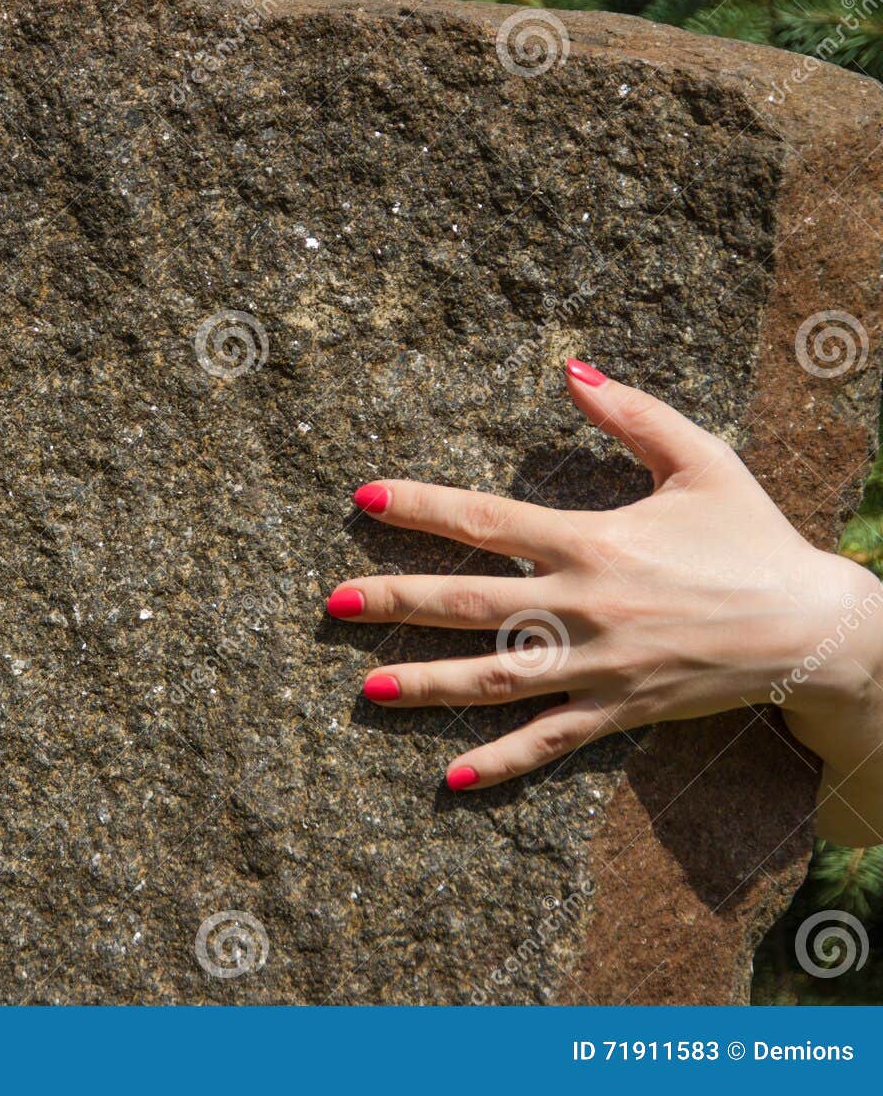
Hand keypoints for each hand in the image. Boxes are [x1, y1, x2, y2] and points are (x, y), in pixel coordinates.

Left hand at [326, 358, 882, 845]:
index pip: (486, 521)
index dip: (420, 507)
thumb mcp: (700, 459)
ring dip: (428, 684)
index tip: (363, 498)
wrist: (816, 627)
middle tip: (332, 602)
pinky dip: (501, 762)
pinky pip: (550, 743)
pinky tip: (450, 778)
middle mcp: (584, 606)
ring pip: (495, 678)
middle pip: (468, 603)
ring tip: (367, 687)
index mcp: (593, 541)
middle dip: (395, 600)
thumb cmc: (753, 538)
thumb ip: (631, 414)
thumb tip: (570, 369)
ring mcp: (598, 666)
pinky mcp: (619, 713)